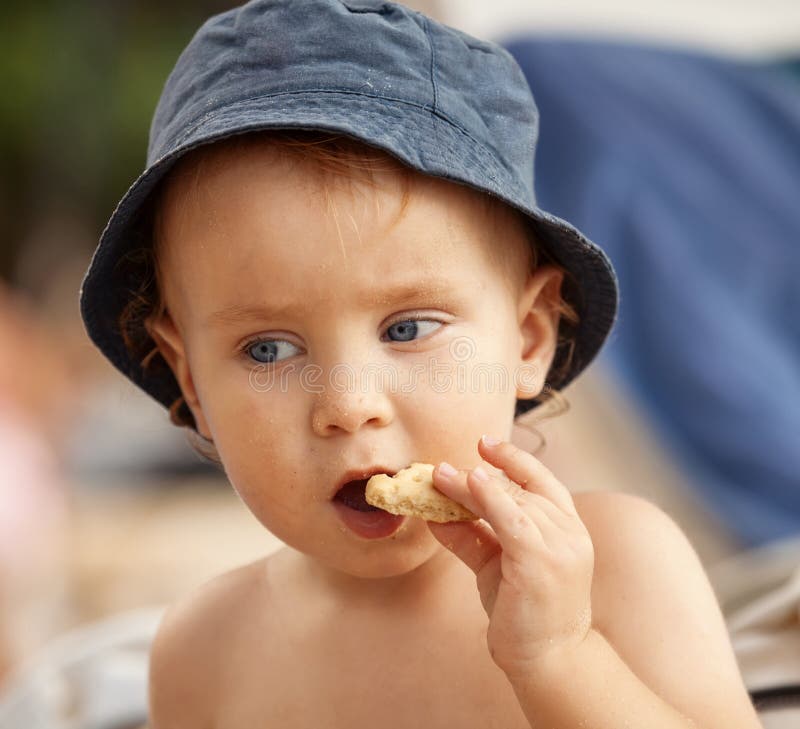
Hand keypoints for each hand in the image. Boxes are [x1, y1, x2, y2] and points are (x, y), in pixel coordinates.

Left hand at [428, 436, 594, 678]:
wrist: (549, 661)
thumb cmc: (525, 611)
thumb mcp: (496, 564)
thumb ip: (471, 536)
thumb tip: (434, 514)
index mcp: (567, 528)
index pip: (542, 481)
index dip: (514, 459)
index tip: (484, 443)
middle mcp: (569, 532)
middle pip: (519, 489)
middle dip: (478, 475)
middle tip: (440, 468)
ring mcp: (560, 545)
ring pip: (511, 500)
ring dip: (471, 486)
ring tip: (440, 476)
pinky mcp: (541, 561)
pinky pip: (511, 519)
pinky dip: (489, 498)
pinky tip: (468, 483)